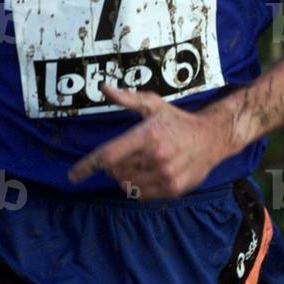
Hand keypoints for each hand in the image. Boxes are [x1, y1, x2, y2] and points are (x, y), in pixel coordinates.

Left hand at [68, 84, 226, 198]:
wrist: (211, 138)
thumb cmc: (176, 120)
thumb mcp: (153, 104)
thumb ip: (127, 98)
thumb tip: (103, 88)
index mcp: (147, 135)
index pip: (108, 155)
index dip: (87, 166)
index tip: (73, 176)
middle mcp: (155, 157)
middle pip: (115, 172)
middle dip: (113, 165)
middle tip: (129, 153)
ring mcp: (165, 176)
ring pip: (126, 185)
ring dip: (125, 176)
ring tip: (141, 162)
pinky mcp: (173, 189)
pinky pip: (141, 195)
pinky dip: (138, 187)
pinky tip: (150, 172)